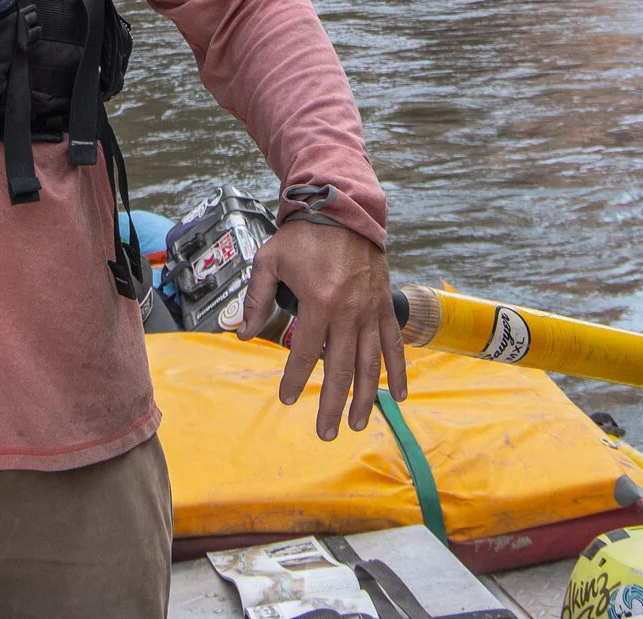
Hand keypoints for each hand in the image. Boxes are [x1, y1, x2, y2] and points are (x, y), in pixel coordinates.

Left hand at [239, 223, 407, 440]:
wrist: (343, 210)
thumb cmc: (304, 237)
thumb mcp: (269, 261)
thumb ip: (256, 299)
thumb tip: (243, 333)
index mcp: (319, 302)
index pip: (305, 353)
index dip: (294, 379)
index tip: (287, 398)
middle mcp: (349, 312)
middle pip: (341, 369)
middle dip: (332, 404)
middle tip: (326, 433)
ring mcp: (371, 311)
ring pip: (370, 364)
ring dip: (364, 398)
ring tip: (356, 424)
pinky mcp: (384, 306)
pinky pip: (394, 345)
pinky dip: (398, 371)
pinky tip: (398, 396)